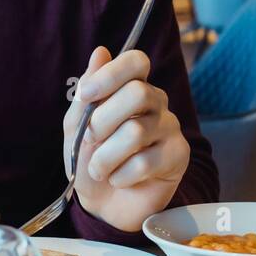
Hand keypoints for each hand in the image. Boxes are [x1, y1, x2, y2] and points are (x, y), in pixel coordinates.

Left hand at [63, 46, 189, 232]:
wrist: (102, 204)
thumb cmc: (91, 160)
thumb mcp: (77, 127)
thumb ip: (87, 94)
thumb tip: (100, 52)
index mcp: (131, 88)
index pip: (135, 61)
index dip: (110, 75)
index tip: (86, 96)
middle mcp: (156, 102)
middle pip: (138, 93)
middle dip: (102, 122)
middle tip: (90, 141)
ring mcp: (170, 128)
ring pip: (136, 132)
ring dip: (105, 157)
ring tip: (99, 169)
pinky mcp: (178, 156)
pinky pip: (145, 162)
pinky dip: (120, 175)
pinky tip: (119, 180)